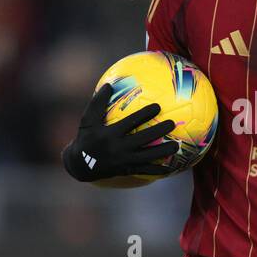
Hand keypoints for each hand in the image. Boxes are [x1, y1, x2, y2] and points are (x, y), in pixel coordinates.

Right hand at [61, 83, 178, 181]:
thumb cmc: (86, 138)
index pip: (131, 122)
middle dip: (158, 131)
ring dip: (163, 151)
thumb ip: (97, 103)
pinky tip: (170, 168)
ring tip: (176, 145)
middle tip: (172, 123)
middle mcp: (118, 148)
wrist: (80, 165)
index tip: (158, 106)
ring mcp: (124, 161)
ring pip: (147, 157)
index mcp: (109, 134)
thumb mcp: (87, 120)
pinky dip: (157, 170)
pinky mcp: (126, 171)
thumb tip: (109, 84)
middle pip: (143, 139)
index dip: (145, 114)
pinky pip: (144, 171)